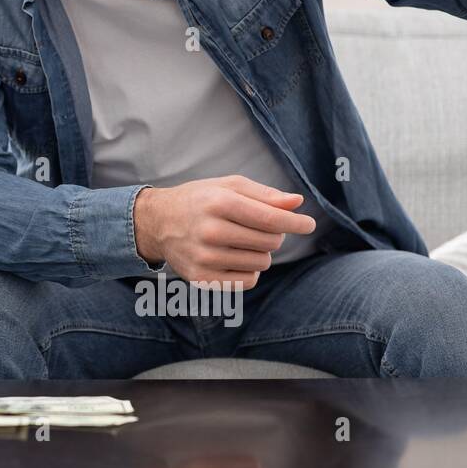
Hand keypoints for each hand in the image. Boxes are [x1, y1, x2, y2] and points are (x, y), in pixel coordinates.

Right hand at [132, 175, 316, 288]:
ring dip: (260, 252)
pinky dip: (249, 270)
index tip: (309, 224)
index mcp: (218, 203)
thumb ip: (264, 194)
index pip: (270, 218)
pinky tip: (234, 258)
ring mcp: (204, 258)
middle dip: (273, 234)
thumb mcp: (228, 186)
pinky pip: (248, 280)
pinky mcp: (201, 278)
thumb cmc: (199, 200)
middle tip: (257, 227)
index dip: (296, 222)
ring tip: (241, 241)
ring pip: (261, 262)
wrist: (157, 222)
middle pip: (270, 242)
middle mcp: (210, 231)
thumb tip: (297, 203)